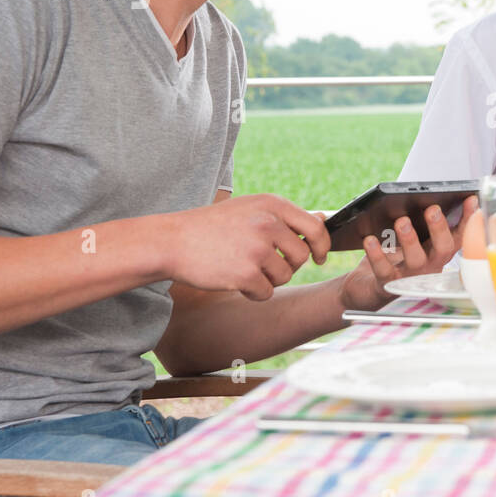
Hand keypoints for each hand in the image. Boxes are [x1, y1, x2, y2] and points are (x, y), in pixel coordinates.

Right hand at [162, 194, 328, 301]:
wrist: (172, 241)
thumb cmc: (213, 226)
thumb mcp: (250, 209)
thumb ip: (285, 217)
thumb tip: (323, 220)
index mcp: (272, 204)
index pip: (315, 227)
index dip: (321, 245)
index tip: (318, 256)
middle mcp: (268, 223)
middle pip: (300, 256)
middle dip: (287, 266)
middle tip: (264, 265)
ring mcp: (257, 248)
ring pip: (284, 276)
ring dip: (268, 279)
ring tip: (244, 268)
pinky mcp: (245, 273)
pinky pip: (266, 292)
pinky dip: (254, 292)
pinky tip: (235, 280)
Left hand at [339, 196, 479, 311]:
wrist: (369, 287)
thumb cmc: (394, 258)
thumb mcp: (413, 238)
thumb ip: (422, 222)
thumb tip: (430, 197)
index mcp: (437, 252)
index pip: (458, 236)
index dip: (467, 220)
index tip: (470, 200)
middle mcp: (429, 266)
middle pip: (443, 249)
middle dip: (439, 228)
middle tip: (433, 209)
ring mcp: (410, 276)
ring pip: (416, 260)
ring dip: (410, 239)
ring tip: (402, 221)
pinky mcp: (387, 283)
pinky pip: (384, 270)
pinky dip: (377, 254)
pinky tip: (371, 239)